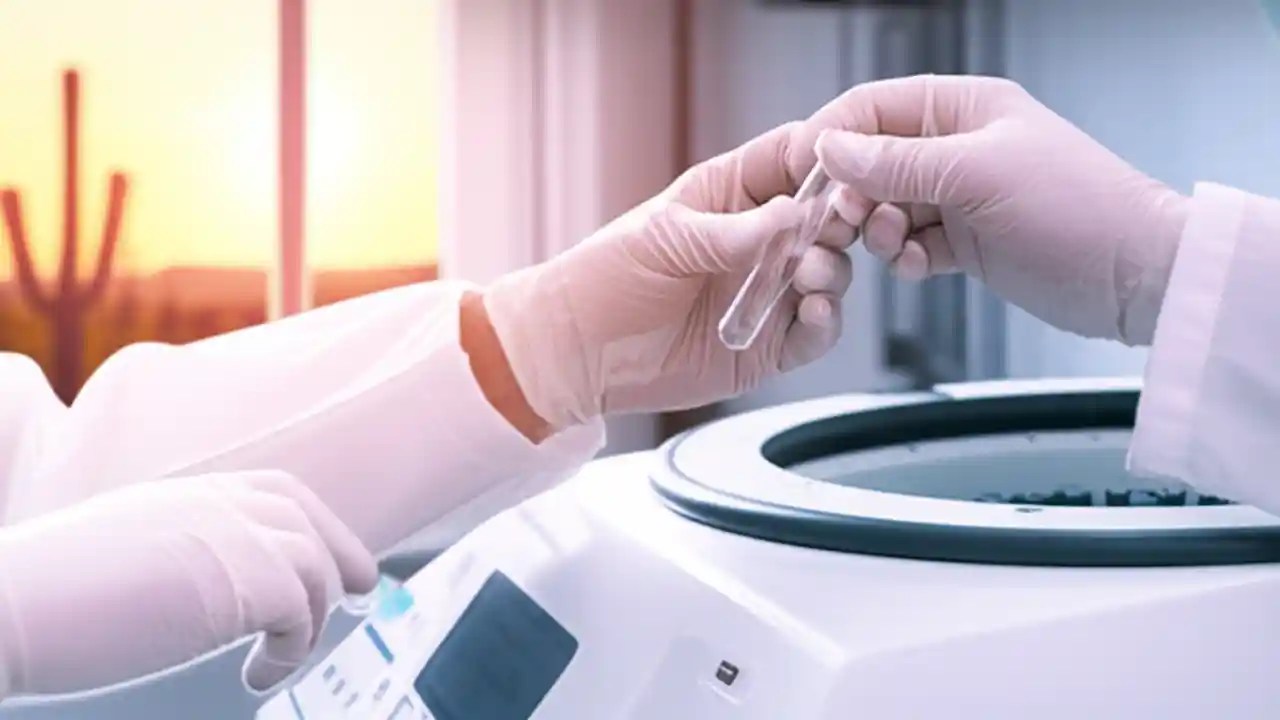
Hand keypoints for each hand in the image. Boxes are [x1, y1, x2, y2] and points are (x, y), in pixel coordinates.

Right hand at [0, 470, 377, 695]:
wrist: (8, 608)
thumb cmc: (47, 597)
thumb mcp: (128, 555)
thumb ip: (182, 553)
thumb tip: (222, 585)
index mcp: (188, 496)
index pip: (275, 493)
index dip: (312, 524)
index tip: (332, 555)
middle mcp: (217, 503)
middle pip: (306, 519)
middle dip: (342, 556)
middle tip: (360, 594)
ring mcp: (236, 534)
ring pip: (314, 565)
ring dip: (307, 617)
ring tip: (275, 657)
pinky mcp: (248, 578)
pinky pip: (302, 611)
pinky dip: (291, 650)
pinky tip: (257, 674)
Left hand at [482, 124, 856, 428]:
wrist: (578, 353)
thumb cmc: (605, 279)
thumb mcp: (665, 239)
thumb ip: (732, 230)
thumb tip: (793, 213)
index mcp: (730, 194)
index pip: (793, 159)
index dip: (826, 160)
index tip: (846, 171)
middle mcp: (756, 240)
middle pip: (824, 217)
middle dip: (840, 219)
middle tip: (836, 227)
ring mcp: (765, 291)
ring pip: (830, 272)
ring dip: (833, 270)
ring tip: (810, 275)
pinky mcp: (768, 343)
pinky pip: (816, 331)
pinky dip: (826, 321)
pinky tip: (814, 311)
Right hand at [812, 74, 1189, 344]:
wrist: (1135, 278)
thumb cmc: (1076, 210)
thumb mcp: (975, 175)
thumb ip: (896, 163)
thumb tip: (830, 148)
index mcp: (963, 107)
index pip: (873, 106)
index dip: (833, 134)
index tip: (803, 172)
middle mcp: (958, 146)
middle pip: (872, 161)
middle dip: (853, 193)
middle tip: (848, 221)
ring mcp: (962, 196)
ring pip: (887, 207)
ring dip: (880, 230)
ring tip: (899, 245)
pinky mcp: (968, 242)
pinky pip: (912, 245)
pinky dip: (906, 258)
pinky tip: (921, 266)